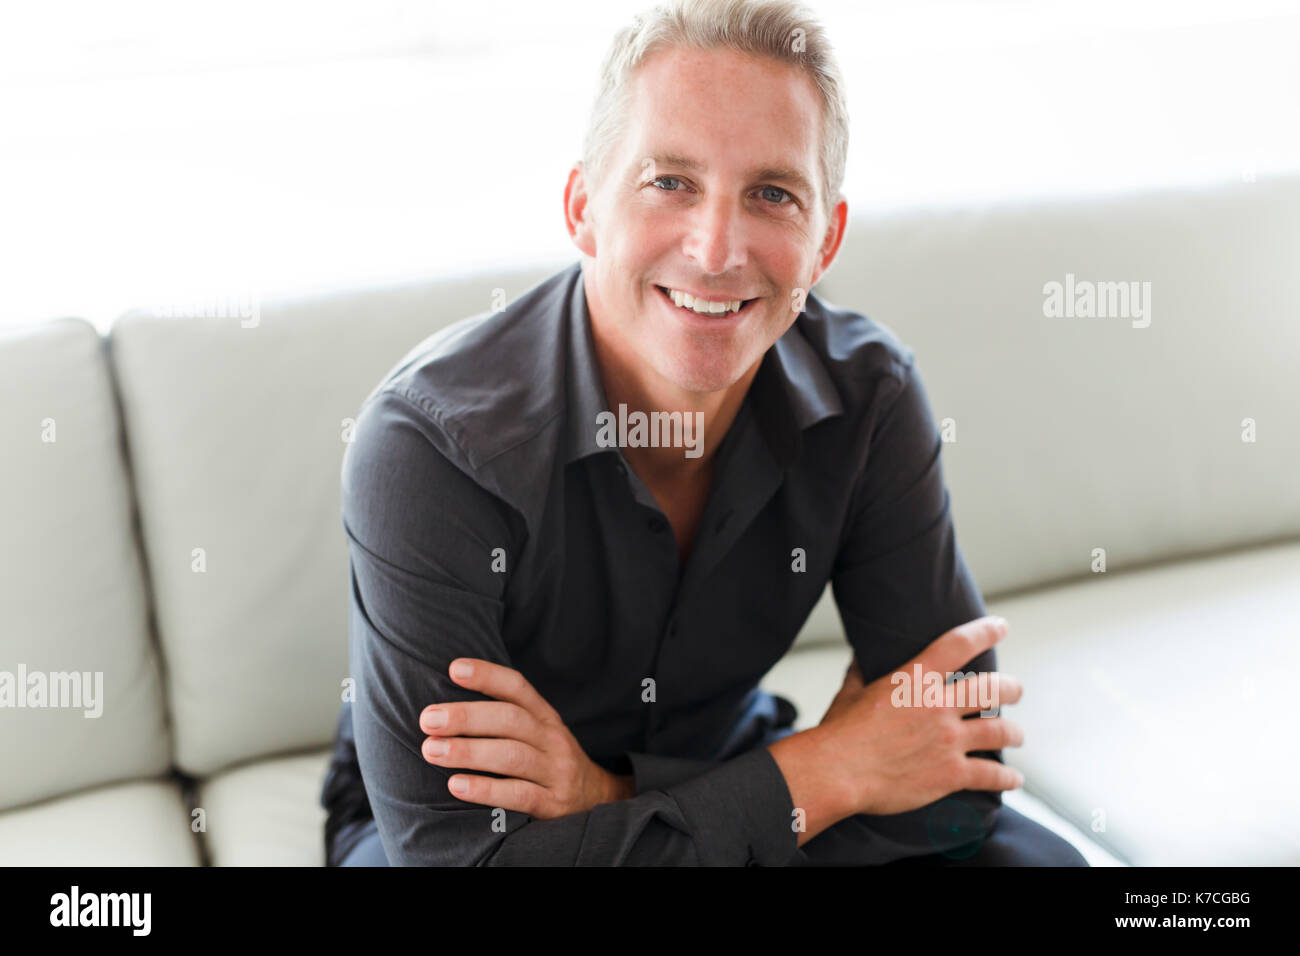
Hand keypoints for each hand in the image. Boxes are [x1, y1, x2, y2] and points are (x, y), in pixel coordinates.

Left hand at [418, 658, 632, 818]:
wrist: (595, 799)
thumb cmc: (546, 761)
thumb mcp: (536, 732)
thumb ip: (503, 717)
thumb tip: (444, 705)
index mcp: (545, 716)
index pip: (518, 687)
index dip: (488, 675)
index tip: (454, 669)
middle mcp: (553, 739)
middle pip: (511, 719)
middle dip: (467, 717)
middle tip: (428, 719)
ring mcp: (556, 771)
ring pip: (512, 755)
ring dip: (469, 751)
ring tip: (433, 751)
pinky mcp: (554, 804)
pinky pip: (519, 794)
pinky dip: (486, 789)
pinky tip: (456, 785)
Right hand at [818, 616, 1024, 815]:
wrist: (838, 771)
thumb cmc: (839, 733)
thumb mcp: (849, 693)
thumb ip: (860, 673)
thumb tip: (860, 658)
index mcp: (914, 680)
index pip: (959, 645)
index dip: (985, 632)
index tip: (1001, 626)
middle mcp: (938, 706)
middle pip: (992, 689)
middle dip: (1010, 688)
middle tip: (1015, 690)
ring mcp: (948, 740)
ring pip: (1000, 731)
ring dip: (1014, 733)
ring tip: (1017, 736)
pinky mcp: (950, 774)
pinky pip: (990, 775)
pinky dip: (1006, 778)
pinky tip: (1013, 779)